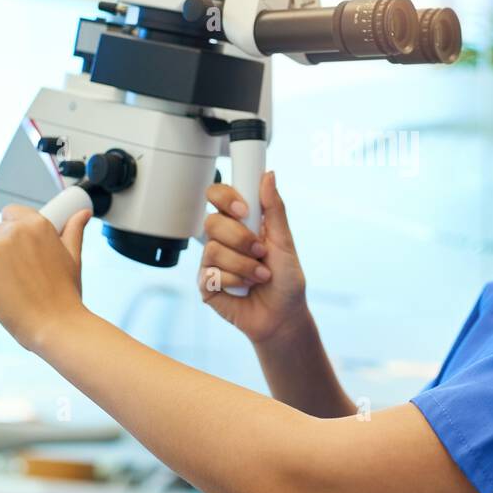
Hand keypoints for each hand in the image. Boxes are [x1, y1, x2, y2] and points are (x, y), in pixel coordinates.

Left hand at [0, 204, 93, 353]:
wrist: (57, 325)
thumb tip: (82, 213)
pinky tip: (0, 298)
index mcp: (37, 224)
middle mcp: (14, 231)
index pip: (9, 213)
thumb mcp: (73, 257)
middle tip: (20, 278)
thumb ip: (73, 231)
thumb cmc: (65, 295)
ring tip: (12, 290)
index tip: (19, 251)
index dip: (10, 232)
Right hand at [199, 170, 307, 343]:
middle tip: (261, 252)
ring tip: (260, 275)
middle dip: (241, 238)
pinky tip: (245, 288)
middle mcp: (222, 240)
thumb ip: (275, 209)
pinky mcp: (206, 284)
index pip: (217, 196)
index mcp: (240, 223)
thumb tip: (269, 176)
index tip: (245, 210)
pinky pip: (210, 273)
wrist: (283, 316)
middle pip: (212, 222)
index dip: (226, 198)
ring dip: (244, 265)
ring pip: (213, 249)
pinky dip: (235, 281)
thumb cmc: (286, 281)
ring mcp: (212, 262)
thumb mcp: (285, 242)